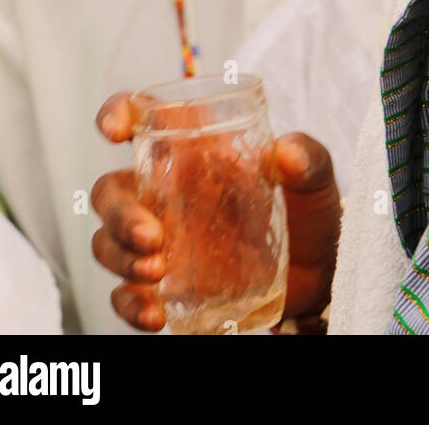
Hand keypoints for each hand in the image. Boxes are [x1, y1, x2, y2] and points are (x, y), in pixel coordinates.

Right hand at [91, 93, 340, 331]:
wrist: (320, 271)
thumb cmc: (308, 210)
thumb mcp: (314, 179)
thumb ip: (306, 160)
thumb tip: (287, 152)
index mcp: (194, 151)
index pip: (143, 120)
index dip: (118, 114)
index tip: (114, 130)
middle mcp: (166, 192)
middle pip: (112, 190)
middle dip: (120, 214)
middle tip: (152, 237)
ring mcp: (162, 240)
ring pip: (107, 241)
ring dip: (120, 258)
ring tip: (156, 273)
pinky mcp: (167, 285)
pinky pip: (126, 294)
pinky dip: (129, 305)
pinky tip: (153, 314)